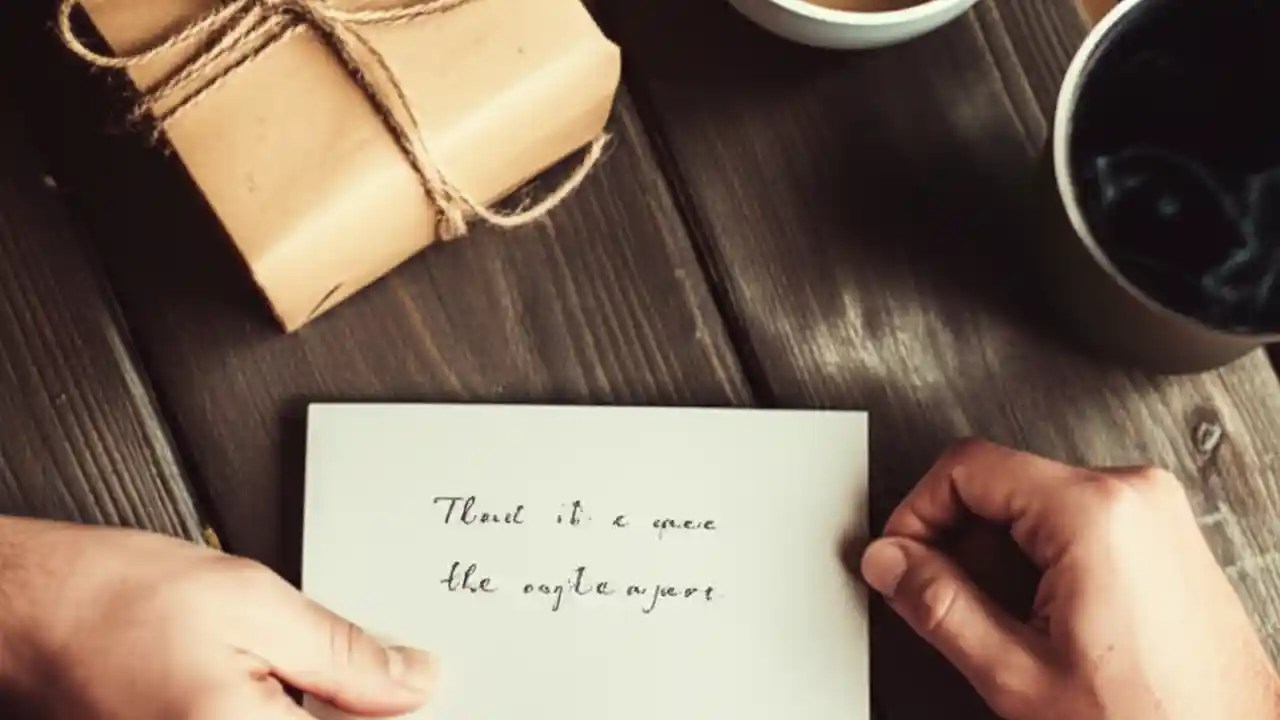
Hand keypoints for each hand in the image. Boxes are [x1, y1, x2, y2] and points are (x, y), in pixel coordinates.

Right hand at [0, 516, 434, 718]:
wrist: (21, 609)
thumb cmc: (110, 598)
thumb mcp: (253, 602)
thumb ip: (345, 652)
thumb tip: (416, 680)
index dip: (407, 712)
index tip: (434, 687)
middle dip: (366, 707)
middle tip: (395, 670)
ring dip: (330, 710)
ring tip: (349, 671)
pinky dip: (291, 710)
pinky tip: (296, 684)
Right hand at [861, 439, 1279, 718]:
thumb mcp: (1018, 674)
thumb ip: (940, 607)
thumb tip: (890, 562)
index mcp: (1093, 512)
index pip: (967, 467)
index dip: (916, 512)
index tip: (902, 557)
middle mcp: (1131, 492)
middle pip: (1000, 480)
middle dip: (957, 539)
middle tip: (941, 599)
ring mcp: (1153, 508)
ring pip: (1034, 500)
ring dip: (998, 553)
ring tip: (1002, 621)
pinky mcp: (1162, 530)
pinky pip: (1075, 517)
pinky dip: (1040, 556)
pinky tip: (1042, 615)